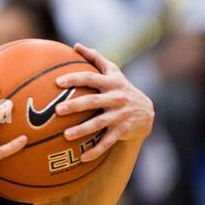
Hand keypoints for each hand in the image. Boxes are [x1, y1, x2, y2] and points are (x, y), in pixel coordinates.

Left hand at [53, 43, 153, 163]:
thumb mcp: (113, 72)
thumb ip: (95, 58)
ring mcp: (120, 116)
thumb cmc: (121, 88)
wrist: (147, 112)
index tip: (58, 82)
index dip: (75, 79)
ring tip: (66, 135)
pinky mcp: (123, 131)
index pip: (91, 78)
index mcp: (112, 83)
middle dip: (75, 105)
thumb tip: (75, 45)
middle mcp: (116, 98)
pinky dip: (96, 150)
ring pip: (99, 124)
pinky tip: (82, 158)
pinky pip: (108, 142)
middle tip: (57, 110)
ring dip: (83, 130)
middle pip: (93, 101)